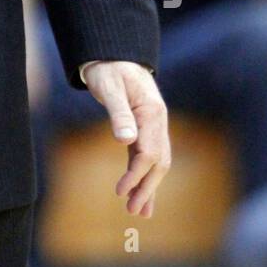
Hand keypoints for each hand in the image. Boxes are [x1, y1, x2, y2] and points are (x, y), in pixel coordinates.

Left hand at [81, 61, 169, 216]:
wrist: (113, 54)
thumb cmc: (109, 69)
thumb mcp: (109, 87)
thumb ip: (118, 113)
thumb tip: (126, 140)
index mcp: (153, 113)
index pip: (149, 152)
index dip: (136, 174)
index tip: (121, 191)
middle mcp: (158, 121)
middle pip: (158, 162)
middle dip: (147, 188)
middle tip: (134, 211)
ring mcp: (153, 126)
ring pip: (156, 162)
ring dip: (148, 186)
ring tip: (140, 212)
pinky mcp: (143, 128)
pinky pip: (146, 156)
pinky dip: (143, 174)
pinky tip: (138, 191)